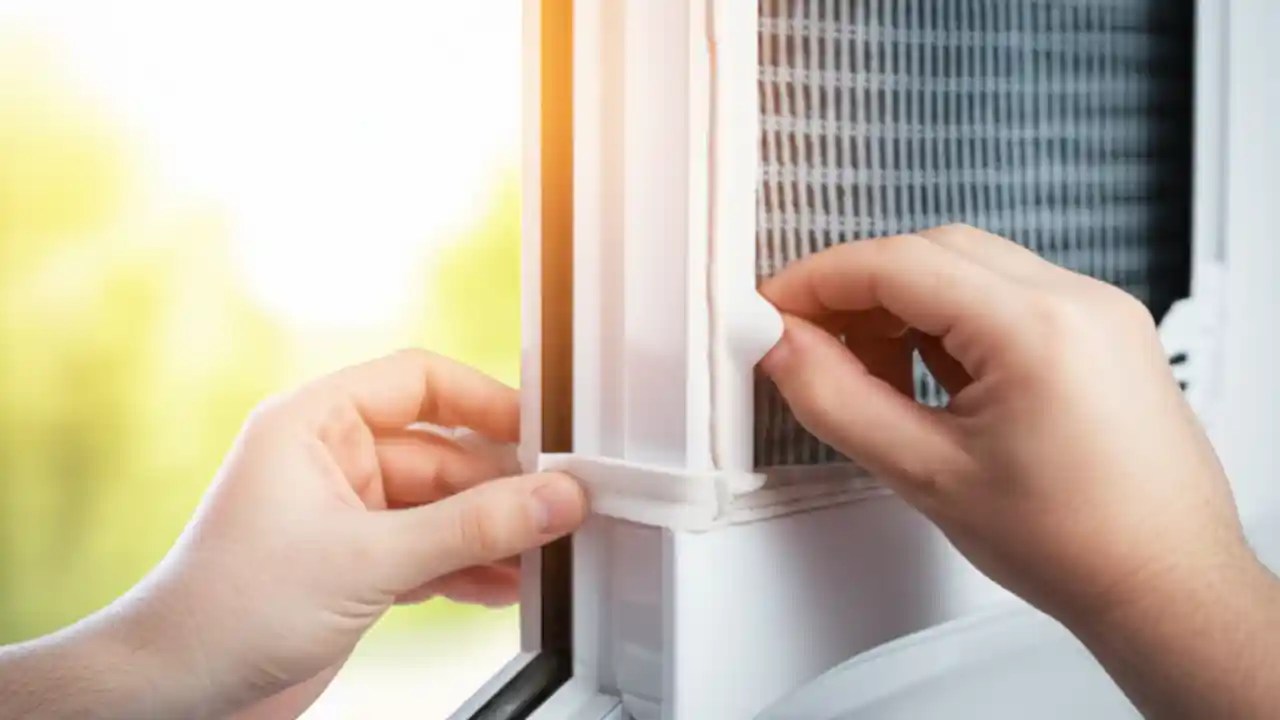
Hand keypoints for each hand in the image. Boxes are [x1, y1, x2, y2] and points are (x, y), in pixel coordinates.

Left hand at [119, 350, 584, 717]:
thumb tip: (551, 498)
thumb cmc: (229, 609)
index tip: (539, 432)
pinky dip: (467, 567)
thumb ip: (470, 529)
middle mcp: (331, 461)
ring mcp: (346, 515)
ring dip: (489, 532)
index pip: (418, 382)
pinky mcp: (356, 565)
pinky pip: (430, 550)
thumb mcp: (368, 560)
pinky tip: (504, 585)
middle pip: (442, 452)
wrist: (178, 692)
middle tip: (556, 508)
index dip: (484, 400)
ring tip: (541, 554)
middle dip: (498, 486)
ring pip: (441, 507)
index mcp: (315, 424)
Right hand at [759, 226, 1278, 715]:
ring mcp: (1096, 309)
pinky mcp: (1101, 329)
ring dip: (903, 302)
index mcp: (1035, 327)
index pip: (897, 263)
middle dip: (857, 288)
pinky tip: (923, 372)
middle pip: (931, 251)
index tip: (774, 309)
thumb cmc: (1074, 544)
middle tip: (808, 339)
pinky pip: (1005, 293)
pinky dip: (949, 320)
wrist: (1165, 583)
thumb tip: (783, 347)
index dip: (818, 281)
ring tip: (867, 369)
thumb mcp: (927, 475)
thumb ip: (837, 400)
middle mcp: (1076, 299)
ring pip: (967, 267)